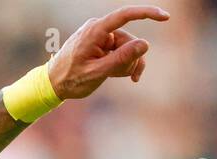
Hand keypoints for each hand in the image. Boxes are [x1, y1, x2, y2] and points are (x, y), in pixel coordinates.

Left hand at [48, 5, 169, 98]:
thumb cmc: (70, 79)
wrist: (51, 85)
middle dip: (132, 58)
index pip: (125, 15)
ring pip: (127, 47)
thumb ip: (121, 59)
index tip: (165, 17)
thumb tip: (145, 44)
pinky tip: (119, 75)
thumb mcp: (97, 72)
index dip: (146, 13)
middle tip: (130, 77)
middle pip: (130, 39)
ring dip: (127, 64)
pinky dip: (122, 63)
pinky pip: (120, 51)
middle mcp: (98, 29)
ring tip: (116, 76)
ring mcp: (100, 37)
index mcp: (94, 31)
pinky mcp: (101, 44)